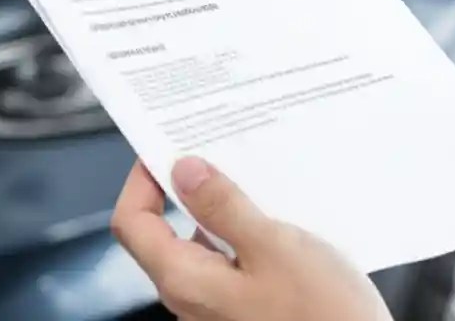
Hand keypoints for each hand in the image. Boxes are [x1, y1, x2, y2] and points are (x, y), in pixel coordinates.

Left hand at [111, 158, 391, 320]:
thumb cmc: (320, 315)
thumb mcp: (274, 246)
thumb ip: (224, 207)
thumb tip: (185, 171)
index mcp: (186, 281)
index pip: (133, 223)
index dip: (142, 180)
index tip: (166, 149)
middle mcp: (191, 300)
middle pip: (164, 233)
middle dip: (186, 190)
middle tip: (215, 154)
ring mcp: (217, 308)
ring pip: (202, 247)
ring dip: (221, 212)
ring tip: (255, 184)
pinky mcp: (245, 309)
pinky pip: (229, 264)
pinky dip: (243, 235)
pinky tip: (277, 221)